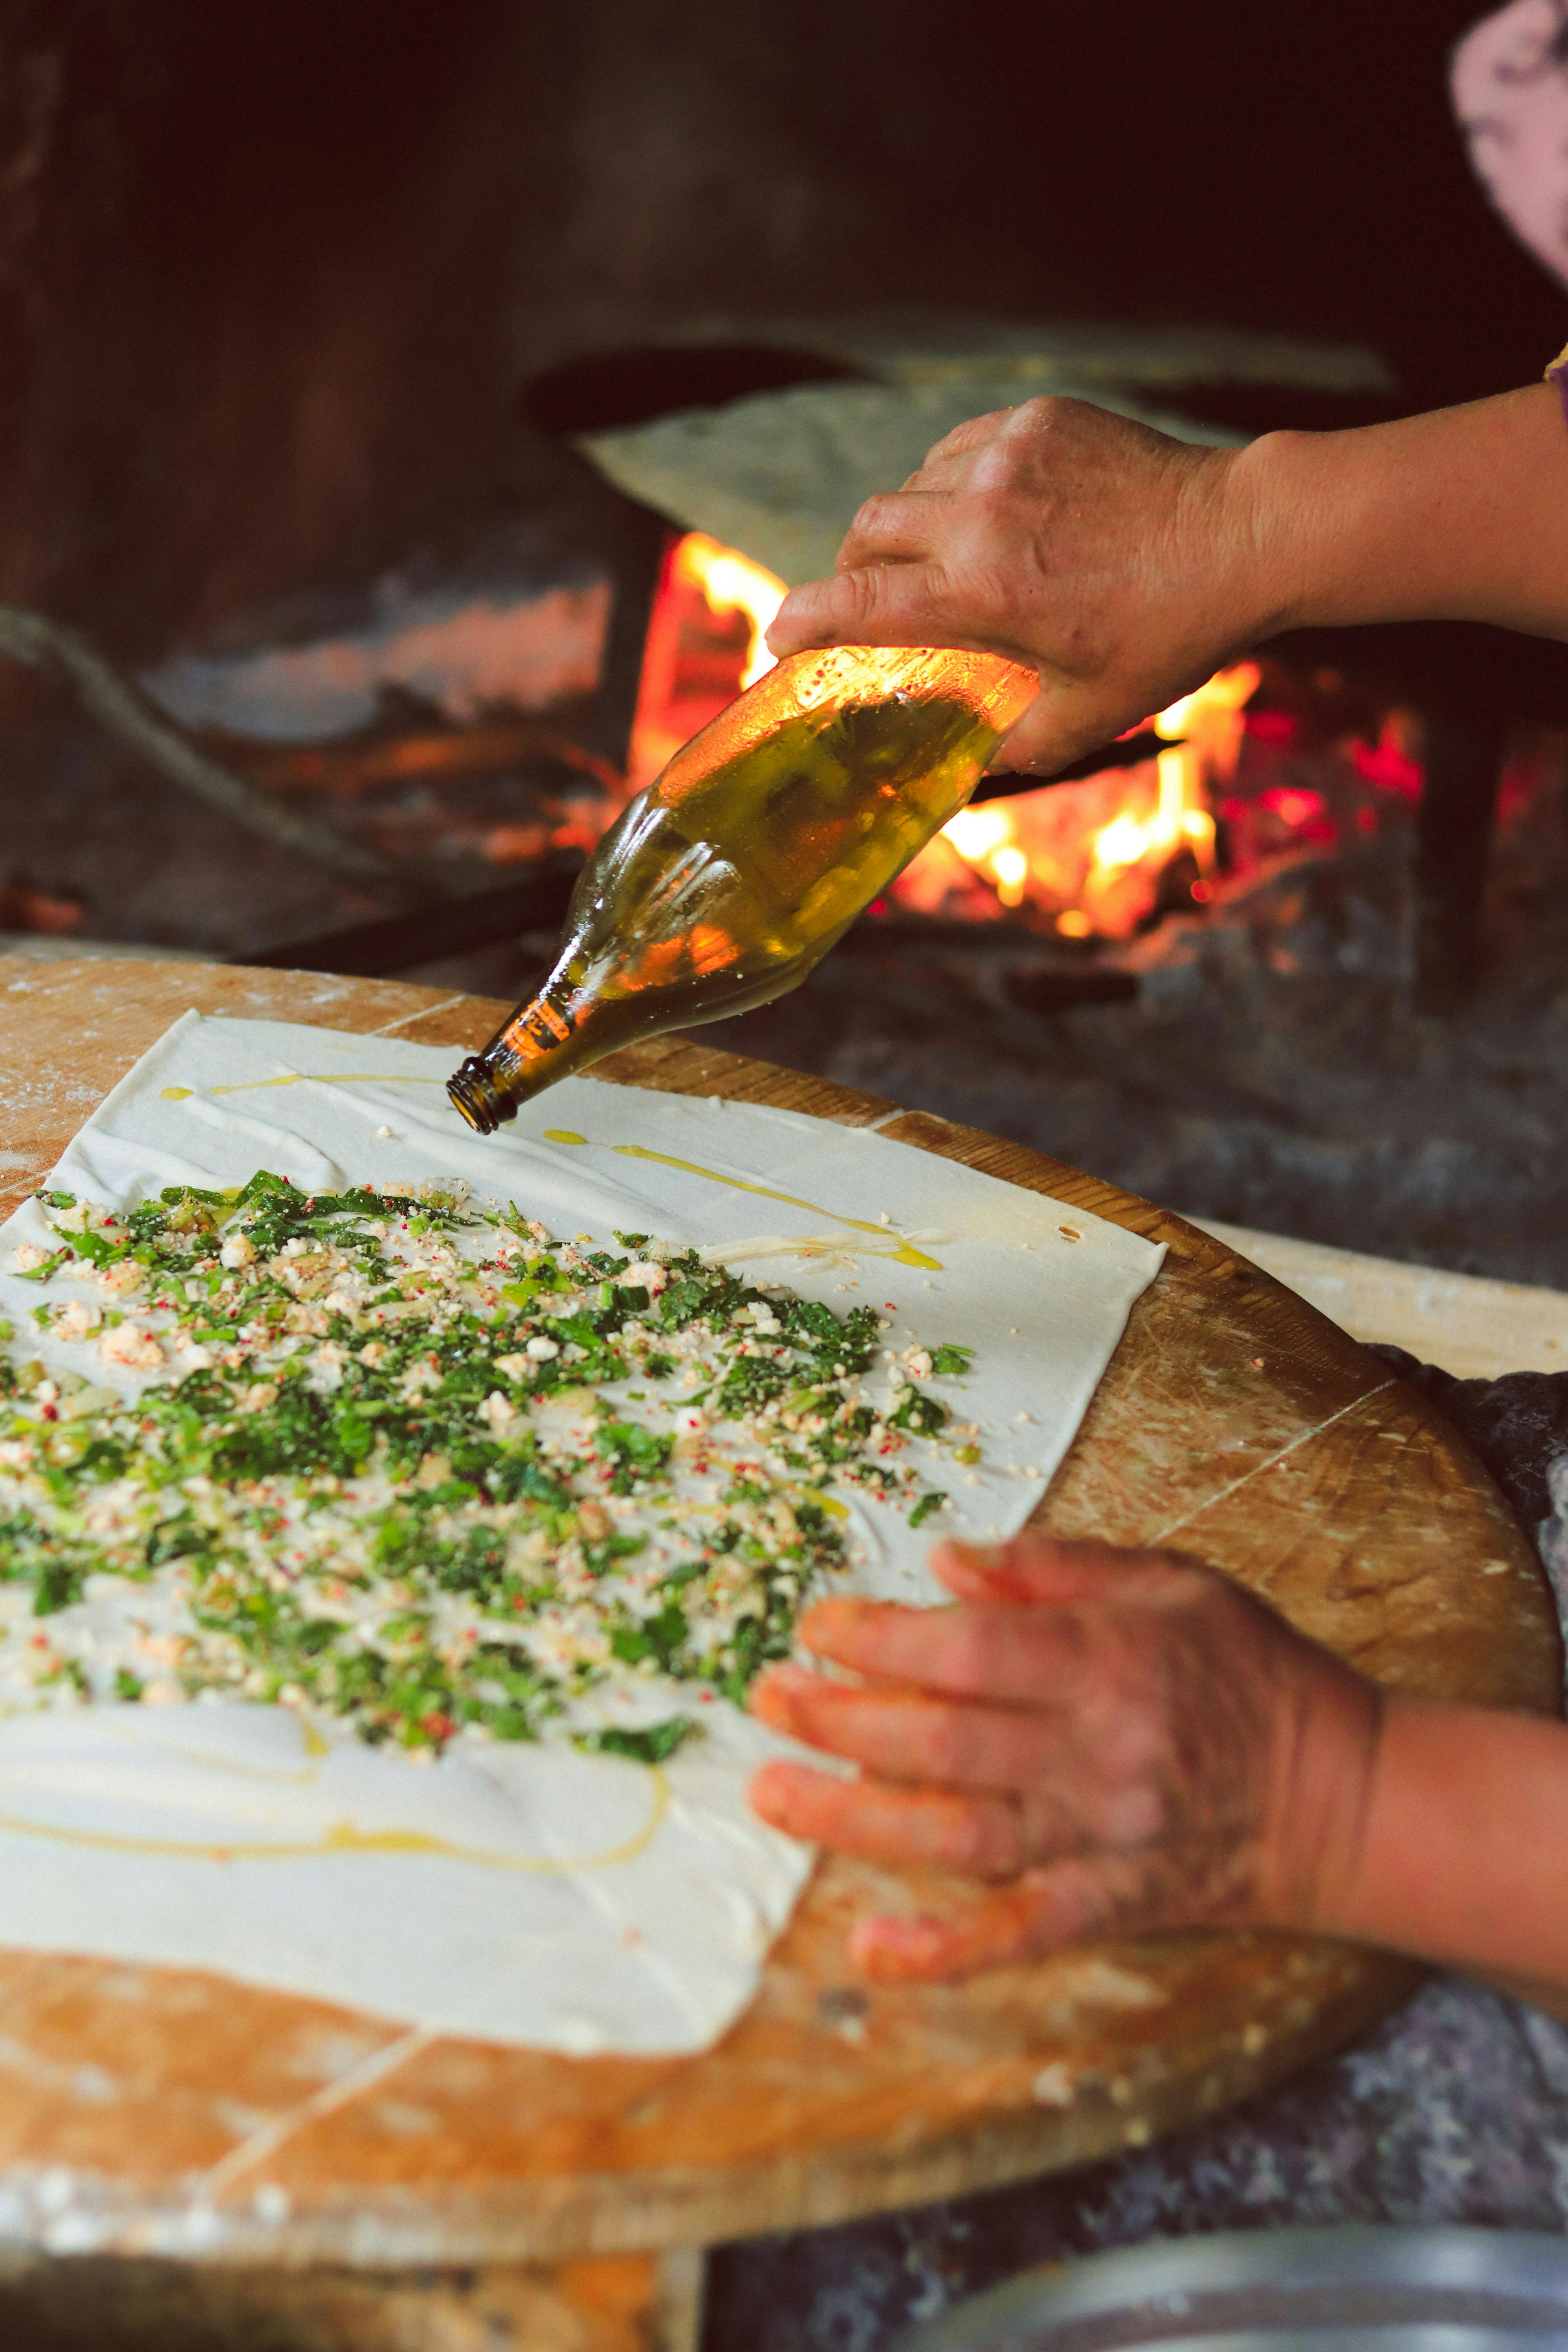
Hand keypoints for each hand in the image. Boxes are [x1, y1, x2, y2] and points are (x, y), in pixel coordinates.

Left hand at [748, 1532, 1380, 1981]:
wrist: (1338, 1795)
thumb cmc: (1248, 1670)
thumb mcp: (1170, 1582)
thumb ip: (1058, 1565)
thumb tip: (947, 1557)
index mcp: (1109, 1660)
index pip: (969, 1650)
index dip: (881, 1638)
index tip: (818, 1623)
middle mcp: (1097, 1752)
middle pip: (943, 1739)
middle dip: (839, 1717)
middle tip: (765, 1695)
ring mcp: (1099, 1840)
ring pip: (956, 1834)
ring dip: (853, 1818)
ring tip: (769, 1793)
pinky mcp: (1108, 1907)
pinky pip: (1016, 1936)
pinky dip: (941, 1950)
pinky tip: (868, 1952)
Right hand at [765, 396, 1277, 774]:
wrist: (1244, 540)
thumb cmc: (1167, 636)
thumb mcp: (1086, 717)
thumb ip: (1010, 744)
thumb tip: (963, 766)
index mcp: (982, 591)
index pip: (854, 600)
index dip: (801, 620)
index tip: (777, 639)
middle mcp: (981, 513)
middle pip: (866, 530)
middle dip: (850, 568)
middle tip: (863, 598)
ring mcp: (1009, 454)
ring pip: (912, 484)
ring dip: (908, 526)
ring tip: (939, 559)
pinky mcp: (1039, 418)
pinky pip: (962, 447)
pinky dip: (955, 483)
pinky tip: (986, 513)